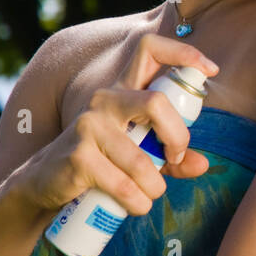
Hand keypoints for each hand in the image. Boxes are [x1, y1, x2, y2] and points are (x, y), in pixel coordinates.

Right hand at [17, 34, 219, 215]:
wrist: (43, 184)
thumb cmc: (100, 163)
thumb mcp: (138, 154)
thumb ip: (170, 156)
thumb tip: (203, 165)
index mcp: (123, 90)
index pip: (150, 49)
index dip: (184, 53)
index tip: (212, 70)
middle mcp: (105, 99)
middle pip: (156, 102)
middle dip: (177, 137)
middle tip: (175, 158)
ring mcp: (88, 125)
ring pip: (142, 160)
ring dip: (155, 187)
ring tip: (150, 195)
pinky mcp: (78, 155)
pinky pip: (123, 183)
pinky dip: (137, 202)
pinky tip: (135, 206)